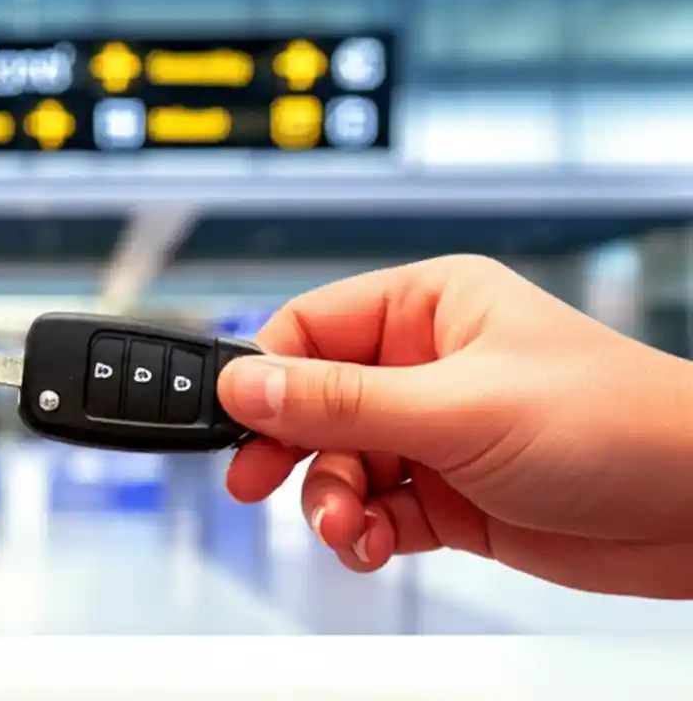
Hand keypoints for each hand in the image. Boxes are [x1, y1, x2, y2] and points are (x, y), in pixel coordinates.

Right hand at [216, 254, 692, 598]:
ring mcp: (436, 432)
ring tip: (349, 528)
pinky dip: (365, 532)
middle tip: (263, 483)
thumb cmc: (616, 423)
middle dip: (295, 450)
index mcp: (427, 308)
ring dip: (333, 501)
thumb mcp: (457, 408)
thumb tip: (246, 384)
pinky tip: (373, 544)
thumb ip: (340, 402)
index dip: (267, 376)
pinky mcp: (449, 493)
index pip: (311, 329)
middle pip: (315, 404)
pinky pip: (377, 509)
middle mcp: (425, 366)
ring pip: (342, 464)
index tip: (237, 422)